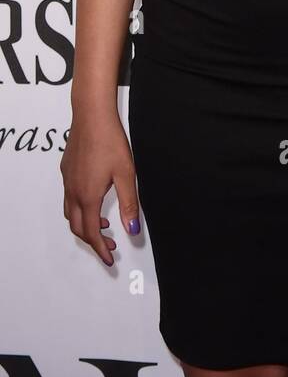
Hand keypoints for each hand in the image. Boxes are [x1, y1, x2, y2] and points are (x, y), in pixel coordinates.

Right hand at [61, 116, 140, 265]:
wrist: (92, 117)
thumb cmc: (110, 142)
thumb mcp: (126, 175)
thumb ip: (129, 204)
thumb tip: (132, 229)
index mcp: (89, 196)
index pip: (92, 233)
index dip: (101, 249)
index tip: (109, 259)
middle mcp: (74, 192)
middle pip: (78, 228)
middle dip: (93, 241)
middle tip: (109, 246)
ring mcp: (68, 182)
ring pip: (71, 214)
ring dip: (86, 225)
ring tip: (106, 224)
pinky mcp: (66, 171)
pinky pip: (69, 199)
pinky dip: (81, 209)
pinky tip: (95, 200)